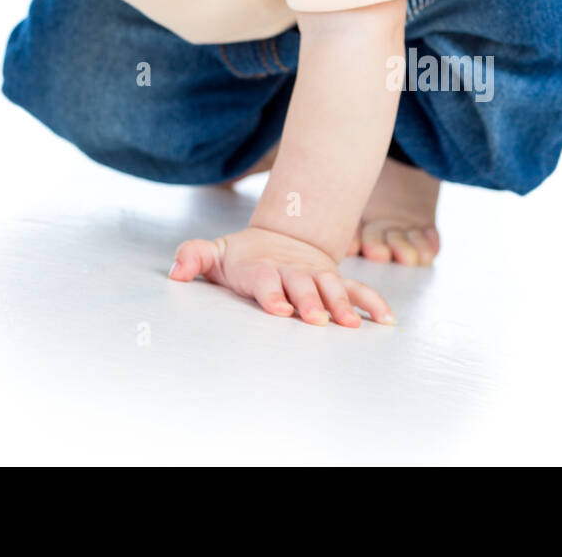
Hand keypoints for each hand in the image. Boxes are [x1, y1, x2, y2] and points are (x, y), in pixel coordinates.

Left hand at [168, 226, 394, 326]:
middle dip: (309, 301)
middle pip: (301, 284)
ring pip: (331, 286)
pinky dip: (372, 302)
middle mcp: (291, 270)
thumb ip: (193, 257)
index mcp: (261, 266)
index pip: (266, 279)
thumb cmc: (241, 256)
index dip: (272, 293)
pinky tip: (386, 320)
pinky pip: (356, 289)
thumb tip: (175, 272)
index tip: (279, 310)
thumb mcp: (214, 254)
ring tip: (351, 324)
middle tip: (316, 320)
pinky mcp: (332, 280)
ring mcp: (314, 275)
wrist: (279, 238)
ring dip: (342, 304)